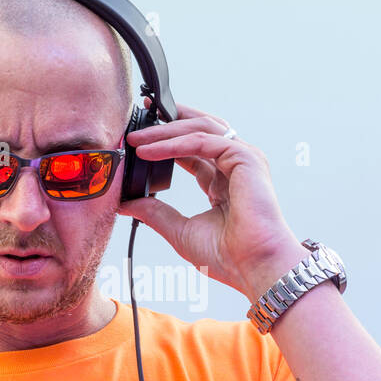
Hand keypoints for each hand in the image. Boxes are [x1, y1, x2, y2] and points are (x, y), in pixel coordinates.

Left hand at [119, 98, 306, 301]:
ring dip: (166, 130)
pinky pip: (203, 141)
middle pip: (199, 130)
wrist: (254, 267)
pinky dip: (174, 144)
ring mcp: (243, 159)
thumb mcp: (180, 230)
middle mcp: (235, 166)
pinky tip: (150, 150)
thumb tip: (126, 203)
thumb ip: (155, 213)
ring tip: (137, 137)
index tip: (139, 136)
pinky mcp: (245, 158)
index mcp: (223, 182)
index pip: (193, 149)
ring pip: (201, 129)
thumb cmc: (229, 257)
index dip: (166, 139)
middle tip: (139, 113)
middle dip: (168, 120)